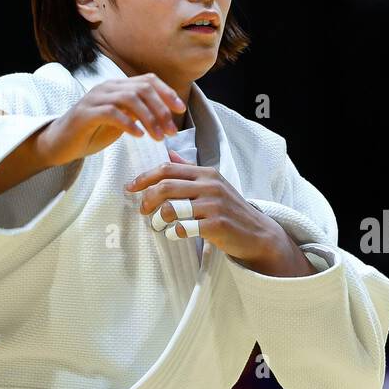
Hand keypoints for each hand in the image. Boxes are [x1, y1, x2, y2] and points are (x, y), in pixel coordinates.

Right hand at [34, 73, 186, 167]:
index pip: (148, 80)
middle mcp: (107, 87)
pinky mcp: (85, 114)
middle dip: (161, 110)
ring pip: (129, 99)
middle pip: (142, 89)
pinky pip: (111, 112)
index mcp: (117, 86)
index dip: (167, 93)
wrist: (60, 144)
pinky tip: (139, 136)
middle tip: (171, 131)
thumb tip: (164, 114)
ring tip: (158, 137)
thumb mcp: (122, 120)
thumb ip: (139, 113)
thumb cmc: (92, 132)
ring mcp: (94, 99)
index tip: (180, 110)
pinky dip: (129, 123)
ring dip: (149, 119)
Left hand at [127, 149, 314, 275]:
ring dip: (157, 219)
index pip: (167, 169)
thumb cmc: (231, 208)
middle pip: (165, 187)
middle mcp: (210, 186)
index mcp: (207, 173)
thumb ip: (190, 169)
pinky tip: (174, 234)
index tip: (130, 187)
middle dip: (146, 199)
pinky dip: (174, 233)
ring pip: (171, 208)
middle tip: (141, 210)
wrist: (258, 233)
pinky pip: (184, 228)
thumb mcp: (214, 183)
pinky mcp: (217, 226)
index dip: (144, 177)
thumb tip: (169, 153)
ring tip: (156, 225)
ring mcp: (214, 206)